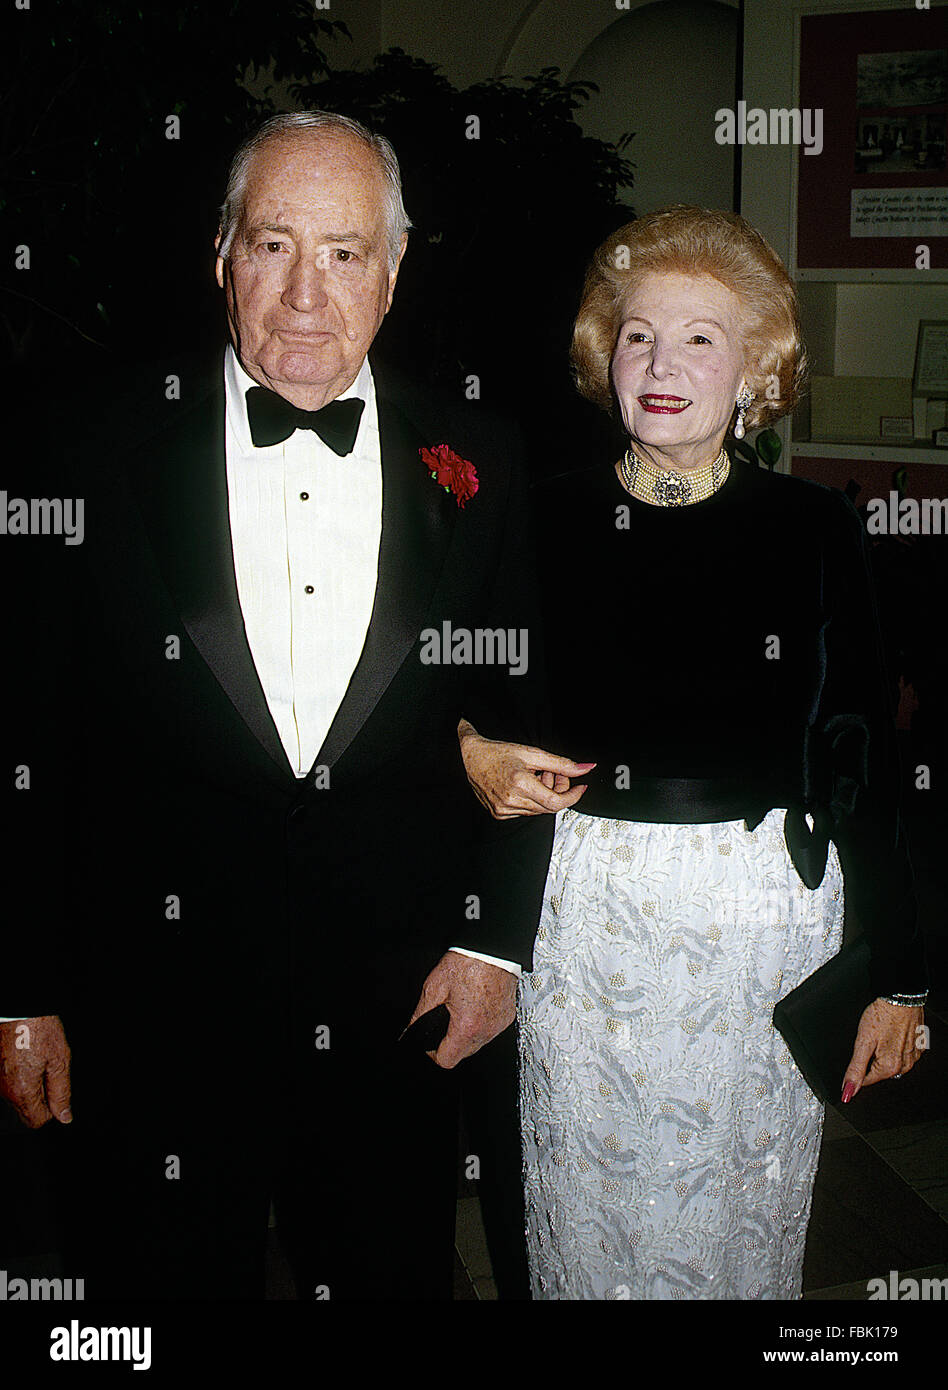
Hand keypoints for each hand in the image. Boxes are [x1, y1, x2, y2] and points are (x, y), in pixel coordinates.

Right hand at [0, 1015, 71, 1127]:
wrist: (19, 1009)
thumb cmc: (39, 1029)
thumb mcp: (59, 1060)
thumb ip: (61, 1092)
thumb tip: (64, 1116)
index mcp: (22, 1091)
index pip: (36, 1121)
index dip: (51, 1110)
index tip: (57, 1092)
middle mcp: (4, 1089)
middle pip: (25, 1110)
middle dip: (40, 1097)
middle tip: (49, 1070)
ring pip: (17, 1096)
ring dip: (30, 1085)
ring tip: (38, 1059)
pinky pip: (9, 1083)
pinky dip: (19, 1075)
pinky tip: (27, 1057)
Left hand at [406, 951, 517, 1068]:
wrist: (492, 950)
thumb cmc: (468, 963)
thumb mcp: (434, 987)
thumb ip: (419, 1015)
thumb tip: (409, 1031)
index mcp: (467, 1026)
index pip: (447, 1060)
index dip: (433, 1054)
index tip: (429, 1044)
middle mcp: (486, 1030)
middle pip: (463, 1053)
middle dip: (450, 1042)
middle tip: (443, 1021)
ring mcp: (499, 1025)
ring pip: (477, 1043)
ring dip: (465, 1034)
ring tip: (460, 1010)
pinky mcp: (507, 1017)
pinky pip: (489, 1031)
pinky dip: (480, 1024)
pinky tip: (474, 1006)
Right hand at [457, 718, 593, 819]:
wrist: (470, 757)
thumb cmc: (498, 752)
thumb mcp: (533, 753)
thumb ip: (562, 763)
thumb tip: (587, 768)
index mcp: (519, 784)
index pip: (555, 801)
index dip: (572, 796)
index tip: (580, 787)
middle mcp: (510, 801)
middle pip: (549, 806)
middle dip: (559, 790)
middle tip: (555, 772)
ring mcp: (503, 810)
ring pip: (538, 809)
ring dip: (545, 793)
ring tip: (538, 774)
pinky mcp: (499, 814)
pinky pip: (526, 811)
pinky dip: (532, 799)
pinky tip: (526, 783)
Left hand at [841, 999, 924, 1100]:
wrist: (900, 998)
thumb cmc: (882, 1015)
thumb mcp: (862, 1042)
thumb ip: (855, 1068)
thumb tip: (848, 1090)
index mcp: (889, 1067)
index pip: (866, 1081)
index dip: (856, 1070)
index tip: (854, 1058)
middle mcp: (904, 1066)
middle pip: (878, 1072)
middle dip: (870, 1060)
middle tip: (870, 1040)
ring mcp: (913, 1057)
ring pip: (891, 1063)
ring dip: (883, 1054)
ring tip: (881, 1035)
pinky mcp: (918, 1047)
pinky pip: (902, 1054)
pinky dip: (895, 1047)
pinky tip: (891, 1034)